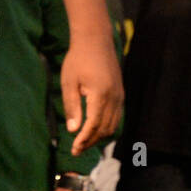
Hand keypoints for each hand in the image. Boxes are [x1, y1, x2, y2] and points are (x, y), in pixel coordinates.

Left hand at [61, 34, 122, 154]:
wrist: (95, 40)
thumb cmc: (78, 59)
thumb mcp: (69, 82)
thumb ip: (72, 107)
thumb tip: (73, 130)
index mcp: (100, 94)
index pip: (93, 125)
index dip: (84, 140)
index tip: (74, 149)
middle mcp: (114, 98)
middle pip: (105, 129)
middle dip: (91, 142)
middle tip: (76, 149)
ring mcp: (119, 96)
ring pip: (113, 126)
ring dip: (99, 137)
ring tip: (83, 142)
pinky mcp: (120, 94)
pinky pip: (117, 118)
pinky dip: (106, 128)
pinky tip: (94, 130)